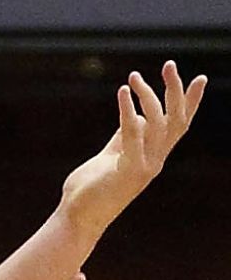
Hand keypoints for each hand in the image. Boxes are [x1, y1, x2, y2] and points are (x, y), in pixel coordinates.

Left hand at [60, 61, 205, 232]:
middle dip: (177, 92)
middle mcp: (156, 159)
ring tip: (134, 76)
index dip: (191, 102)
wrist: (80, 215)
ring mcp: (145, 166)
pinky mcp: (128, 170)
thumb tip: (136, 115)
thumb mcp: (113, 154)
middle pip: (176, 121)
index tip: (199, 77)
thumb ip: (126, 136)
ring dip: (148, 97)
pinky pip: (132, 135)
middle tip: (169, 64)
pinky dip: (129, 112)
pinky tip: (122, 92)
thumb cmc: (94, 185)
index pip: (180, 124)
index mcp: (154, 154)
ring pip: (158, 125)